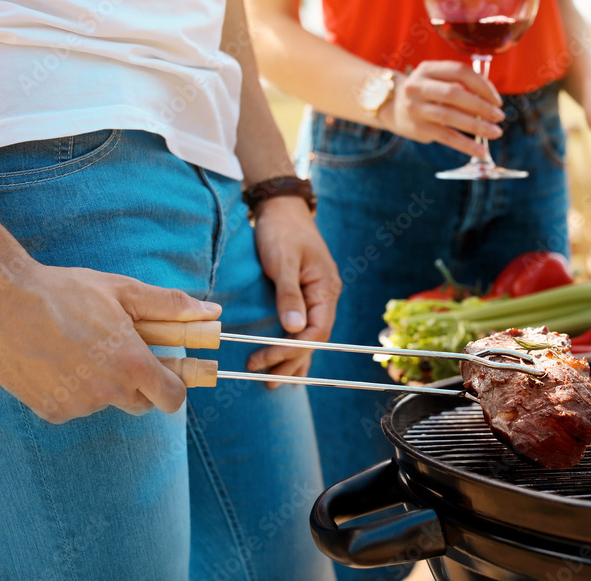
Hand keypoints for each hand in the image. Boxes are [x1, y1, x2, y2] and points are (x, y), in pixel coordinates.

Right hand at [0, 264, 220, 423]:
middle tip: (124, 354)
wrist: (2, 301)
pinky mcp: (51, 411)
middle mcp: (107, 392)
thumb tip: (213, 312)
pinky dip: (75, 390)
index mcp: (132, 365)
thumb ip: (172, 307)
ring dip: (105, 385)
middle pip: (142, 404)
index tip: (170, 371)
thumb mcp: (125, 292)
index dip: (176, 385)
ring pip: (107, 403)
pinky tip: (61, 361)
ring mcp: (77, 406)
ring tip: (84, 349)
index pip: (173, 399)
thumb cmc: (67, 292)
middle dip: (141, 384)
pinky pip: (76, 407)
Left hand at [247, 196, 340, 384]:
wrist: (282, 209)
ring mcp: (317, 297)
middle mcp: (326, 297)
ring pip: (310, 338)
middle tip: (265, 379)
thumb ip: (288, 294)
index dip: (291, 350)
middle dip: (290, 362)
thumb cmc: (282, 231)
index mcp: (325, 290)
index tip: (264, 359)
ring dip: (294, 361)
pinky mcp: (304, 296)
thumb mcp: (283, 260)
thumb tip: (293, 328)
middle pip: (313, 341)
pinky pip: (304, 328)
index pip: (315, 332)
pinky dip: (293, 347)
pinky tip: (285, 361)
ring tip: (275, 382)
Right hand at [379, 60, 505, 157]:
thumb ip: (460, 85)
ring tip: (495, 132)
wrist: (390, 106)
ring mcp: (416, 108)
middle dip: (482, 106)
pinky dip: (465, 145)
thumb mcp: (437, 80)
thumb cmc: (424, 93)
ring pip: (450, 116)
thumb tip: (491, 102)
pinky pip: (446, 137)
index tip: (497, 100)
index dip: (482, 85)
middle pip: (455, 93)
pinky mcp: (418, 128)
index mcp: (428, 69)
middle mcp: (418, 86)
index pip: (460, 72)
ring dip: (477, 126)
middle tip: (499, 117)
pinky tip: (480, 151)